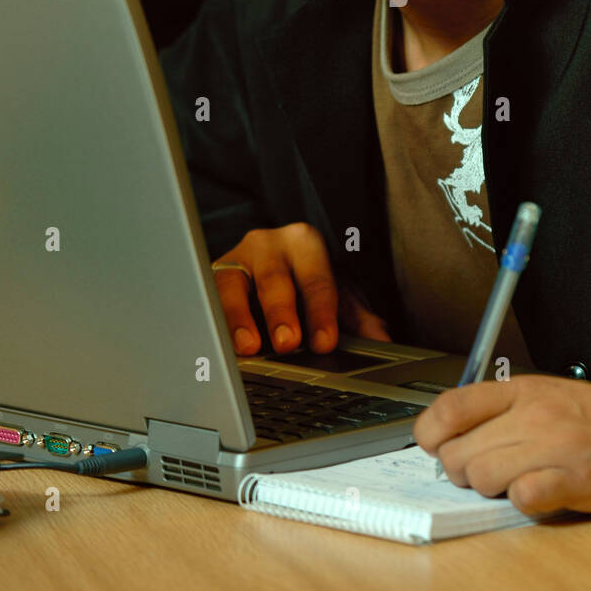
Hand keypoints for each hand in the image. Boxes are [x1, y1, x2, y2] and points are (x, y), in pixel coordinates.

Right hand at [212, 223, 391, 355]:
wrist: (266, 257)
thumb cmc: (304, 278)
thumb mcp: (335, 292)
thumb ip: (358, 317)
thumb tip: (383, 342)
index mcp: (305, 243)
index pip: (317, 278)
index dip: (322, 311)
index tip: (325, 341)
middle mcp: (268, 243)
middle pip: (275, 278)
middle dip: (282, 312)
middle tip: (288, 342)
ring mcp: (235, 257)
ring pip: (234, 284)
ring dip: (241, 317)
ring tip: (249, 347)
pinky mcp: (210, 275)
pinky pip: (207, 297)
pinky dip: (215, 321)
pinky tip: (218, 343)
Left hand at [412, 374, 590, 516]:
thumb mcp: (547, 395)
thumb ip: (501, 410)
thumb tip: (450, 434)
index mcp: (523, 390)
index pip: (452, 406)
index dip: (430, 432)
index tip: (433, 445)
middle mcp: (534, 414)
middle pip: (460, 451)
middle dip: (462, 471)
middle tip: (483, 473)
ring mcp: (556, 446)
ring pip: (484, 475)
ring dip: (490, 489)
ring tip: (513, 483)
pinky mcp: (577, 480)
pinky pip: (524, 496)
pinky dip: (523, 502)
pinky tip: (538, 494)